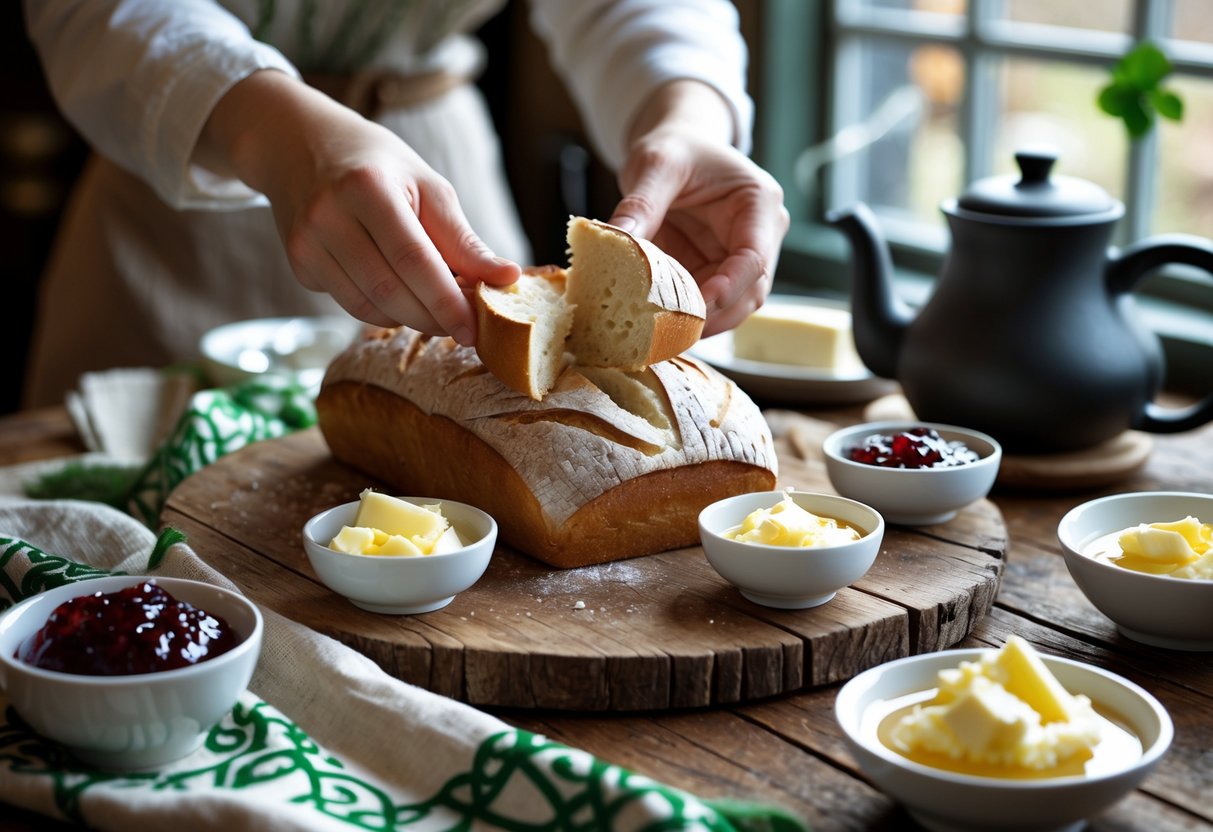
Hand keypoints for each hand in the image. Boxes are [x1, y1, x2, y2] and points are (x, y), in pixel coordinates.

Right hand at [200, 71, 517, 345]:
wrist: (301, 145)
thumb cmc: (379, 166)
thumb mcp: (428, 187)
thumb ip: (463, 240)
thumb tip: (508, 278)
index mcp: (368, 188)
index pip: (414, 261)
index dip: (447, 302)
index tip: (476, 329)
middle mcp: (329, 216)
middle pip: (390, 290)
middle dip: (433, 317)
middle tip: (463, 326)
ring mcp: (307, 242)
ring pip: (368, 307)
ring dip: (410, 318)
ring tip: (435, 309)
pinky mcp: (299, 263)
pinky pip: (350, 303)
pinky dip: (383, 310)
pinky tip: (399, 294)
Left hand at [608, 83, 788, 336]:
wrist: (675, 151)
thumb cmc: (675, 149)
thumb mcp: (654, 164)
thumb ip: (641, 202)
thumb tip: (616, 241)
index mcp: (759, 203)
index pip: (754, 258)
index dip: (728, 288)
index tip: (696, 306)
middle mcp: (760, 236)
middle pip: (750, 292)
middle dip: (714, 316)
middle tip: (671, 332)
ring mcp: (739, 259)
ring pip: (732, 307)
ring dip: (700, 323)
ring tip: (660, 334)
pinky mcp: (717, 274)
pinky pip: (708, 306)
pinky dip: (685, 318)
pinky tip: (656, 324)